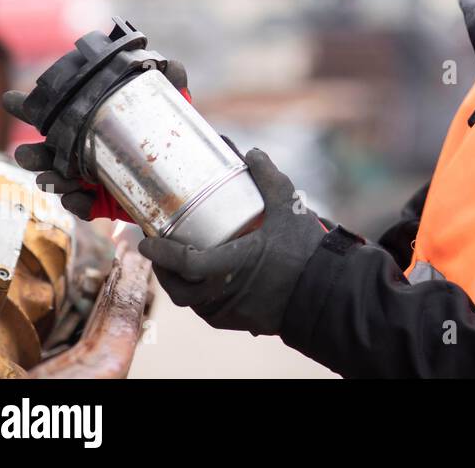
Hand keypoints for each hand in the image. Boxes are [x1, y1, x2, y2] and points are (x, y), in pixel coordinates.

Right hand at [4, 60, 191, 221]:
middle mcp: (80, 151)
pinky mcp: (101, 202)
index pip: (51, 114)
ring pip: (57, 180)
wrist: (185, 175)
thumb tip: (172, 63)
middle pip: (44, 153)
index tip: (9, 100)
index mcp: (86, 124)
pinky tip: (79, 198)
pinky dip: (78, 203)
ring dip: (51, 179)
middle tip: (26, 154)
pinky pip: (81, 206)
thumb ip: (170, 86)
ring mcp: (87, 178)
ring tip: (53, 178)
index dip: (27, 108)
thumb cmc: (167, 136)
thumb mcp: (170, 108)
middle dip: (31, 155)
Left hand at [137, 148, 328, 335]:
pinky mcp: (239, 322)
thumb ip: (268, 178)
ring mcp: (230, 312)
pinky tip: (205, 280)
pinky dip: (199, 295)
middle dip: (163, 268)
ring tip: (179, 262)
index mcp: (230, 266)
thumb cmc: (306, 251)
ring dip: (180, 283)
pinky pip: (208, 311)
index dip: (161, 251)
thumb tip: (251, 153)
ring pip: (191, 302)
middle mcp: (223, 294)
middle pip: (178, 288)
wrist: (327, 292)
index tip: (146, 239)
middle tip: (158, 249)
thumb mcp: (289, 208)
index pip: (183, 263)